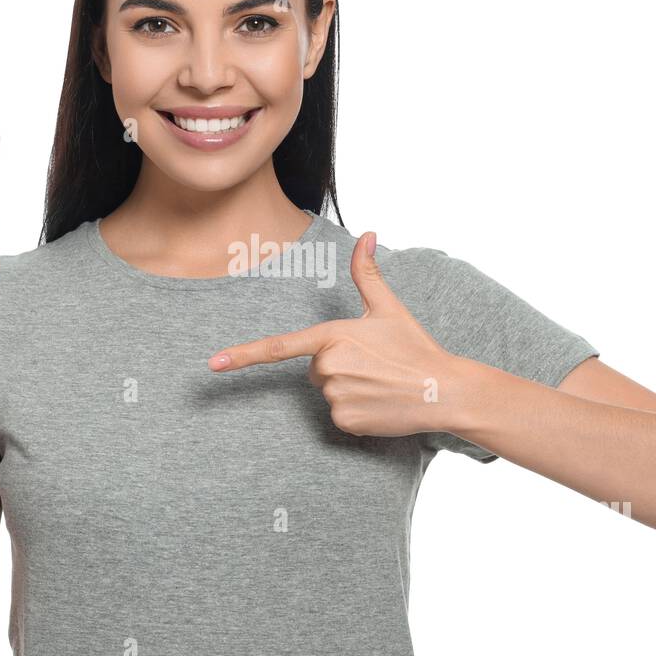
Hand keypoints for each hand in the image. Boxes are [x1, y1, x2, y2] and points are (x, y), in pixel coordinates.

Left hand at [208, 231, 466, 438]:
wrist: (443, 390)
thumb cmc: (415, 347)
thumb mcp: (389, 308)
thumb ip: (368, 273)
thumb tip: (368, 234)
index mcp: (332, 336)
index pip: (279, 346)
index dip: (243, 354)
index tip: (213, 364)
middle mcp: (328, 366)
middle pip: (315, 369)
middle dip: (339, 366)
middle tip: (373, 365)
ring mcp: (335, 396)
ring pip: (326, 391)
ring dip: (348, 388)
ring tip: (380, 383)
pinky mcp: (345, 421)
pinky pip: (338, 415)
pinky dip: (356, 410)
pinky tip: (379, 403)